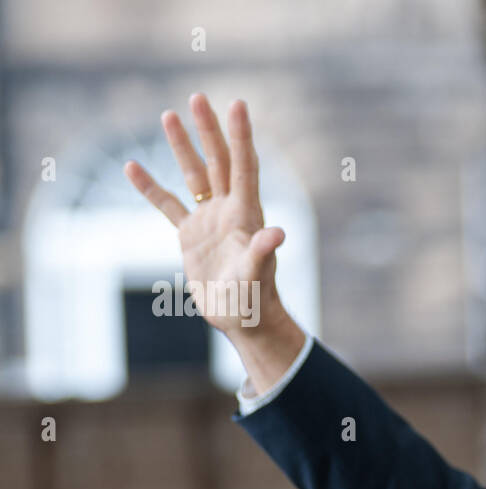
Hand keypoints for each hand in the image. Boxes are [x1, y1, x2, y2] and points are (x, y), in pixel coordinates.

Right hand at [124, 94, 284, 335]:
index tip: (236, 103)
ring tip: (168, 114)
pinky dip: (150, 188)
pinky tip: (131, 167)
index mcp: (247, 214)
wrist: (242, 319)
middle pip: (218, 162)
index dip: (240, 135)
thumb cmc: (254, 300)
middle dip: (208, 130)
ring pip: (194, 175)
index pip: (244, 166)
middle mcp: (229, 210)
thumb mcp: (256, 276)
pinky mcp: (190, 235)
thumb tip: (278, 233)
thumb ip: (262, 253)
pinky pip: (167, 205)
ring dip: (182, 147)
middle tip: (197, 97)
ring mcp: (209, 220)